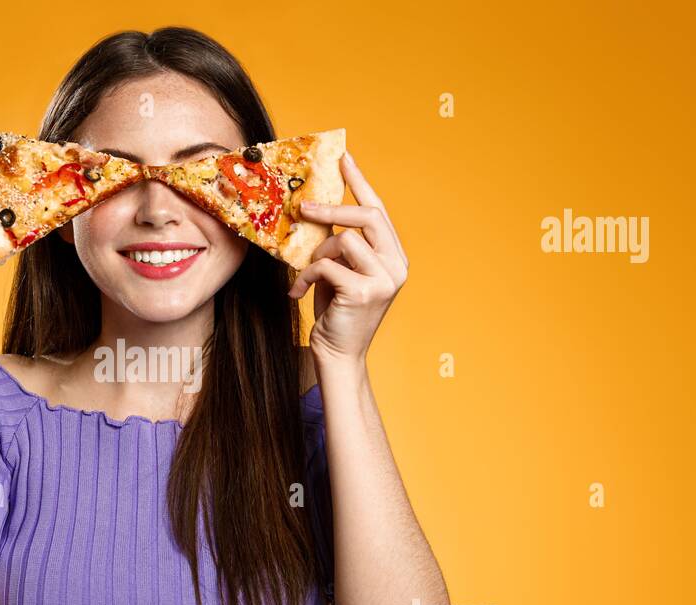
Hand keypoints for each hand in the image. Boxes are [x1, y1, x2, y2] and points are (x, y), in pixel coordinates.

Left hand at [288, 150, 408, 366]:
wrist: (338, 355)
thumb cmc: (336, 312)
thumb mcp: (341, 271)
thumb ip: (341, 245)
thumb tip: (317, 210)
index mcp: (394, 257)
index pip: (379, 210)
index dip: (360, 182)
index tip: (344, 158)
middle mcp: (397, 266)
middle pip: (369, 216)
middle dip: (334, 209)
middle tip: (305, 208)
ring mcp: (385, 279)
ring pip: (343, 241)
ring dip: (316, 255)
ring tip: (306, 275)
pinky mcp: (364, 292)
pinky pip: (326, 265)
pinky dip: (306, 276)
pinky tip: (298, 292)